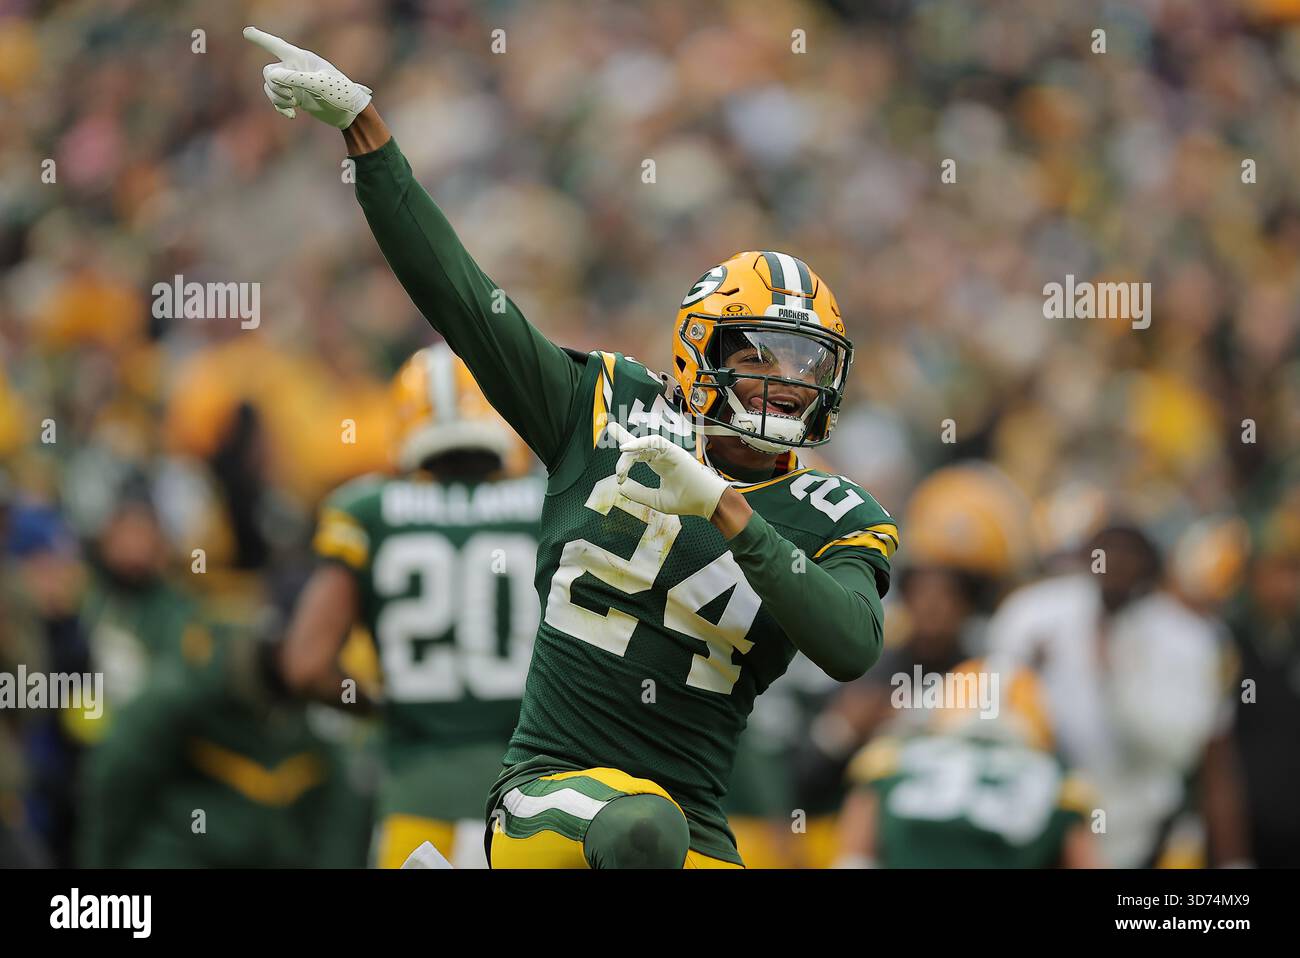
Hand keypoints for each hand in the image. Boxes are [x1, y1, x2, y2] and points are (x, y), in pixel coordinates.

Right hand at [244, 26, 371, 128]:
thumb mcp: (320, 85)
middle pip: (269, 72)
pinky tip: (292, 115)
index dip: (261, 38)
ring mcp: (295, 83)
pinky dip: (280, 107)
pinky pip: (277, 100)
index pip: (277, 45)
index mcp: (302, 58)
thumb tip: (272, 76)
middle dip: (274, 86)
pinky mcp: (296, 97)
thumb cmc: (341, 93)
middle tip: (291, 96)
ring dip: (277, 98)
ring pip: (271, 87)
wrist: (351, 113)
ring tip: (293, 105)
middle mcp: (296, 68)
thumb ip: (296, 78)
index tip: (246, 31)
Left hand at [607, 421, 727, 519]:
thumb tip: (620, 486)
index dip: (625, 448)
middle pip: (638, 444)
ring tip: (621, 469)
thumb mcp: (656, 499)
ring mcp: (668, 452)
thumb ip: (639, 492)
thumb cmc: (687, 501)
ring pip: (643, 445)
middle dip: (623, 442)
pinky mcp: (673, 451)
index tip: (615, 457)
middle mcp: (662, 455)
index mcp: (659, 464)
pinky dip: (639, 443)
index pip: (638, 452)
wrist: (707, 503)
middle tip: (618, 473)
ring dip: (629, 453)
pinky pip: (654, 442)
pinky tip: (626, 449)